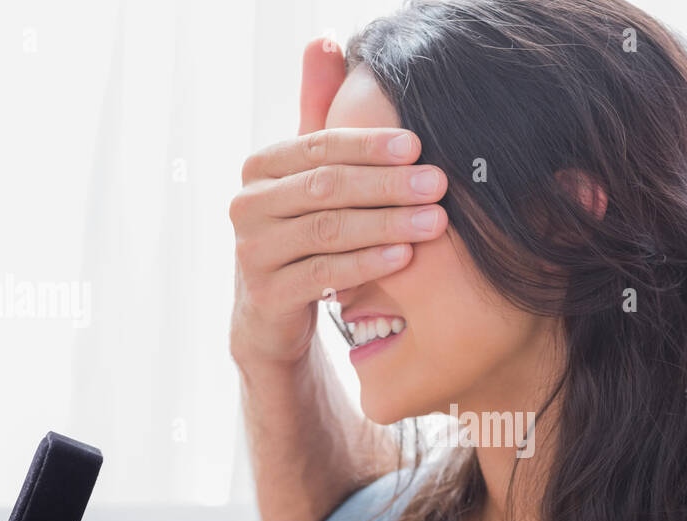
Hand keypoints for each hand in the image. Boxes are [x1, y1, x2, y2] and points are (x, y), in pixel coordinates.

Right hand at [228, 36, 448, 365]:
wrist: (274, 315)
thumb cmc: (304, 234)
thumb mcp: (310, 174)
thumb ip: (318, 109)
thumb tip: (325, 38)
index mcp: (261, 167)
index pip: (319, 146)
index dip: (369, 144)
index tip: (418, 145)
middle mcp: (247, 204)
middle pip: (327, 187)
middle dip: (387, 185)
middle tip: (438, 184)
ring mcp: (252, 251)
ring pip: (328, 230)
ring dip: (387, 223)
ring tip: (435, 221)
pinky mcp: (266, 295)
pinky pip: (323, 274)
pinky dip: (366, 263)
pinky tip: (404, 257)